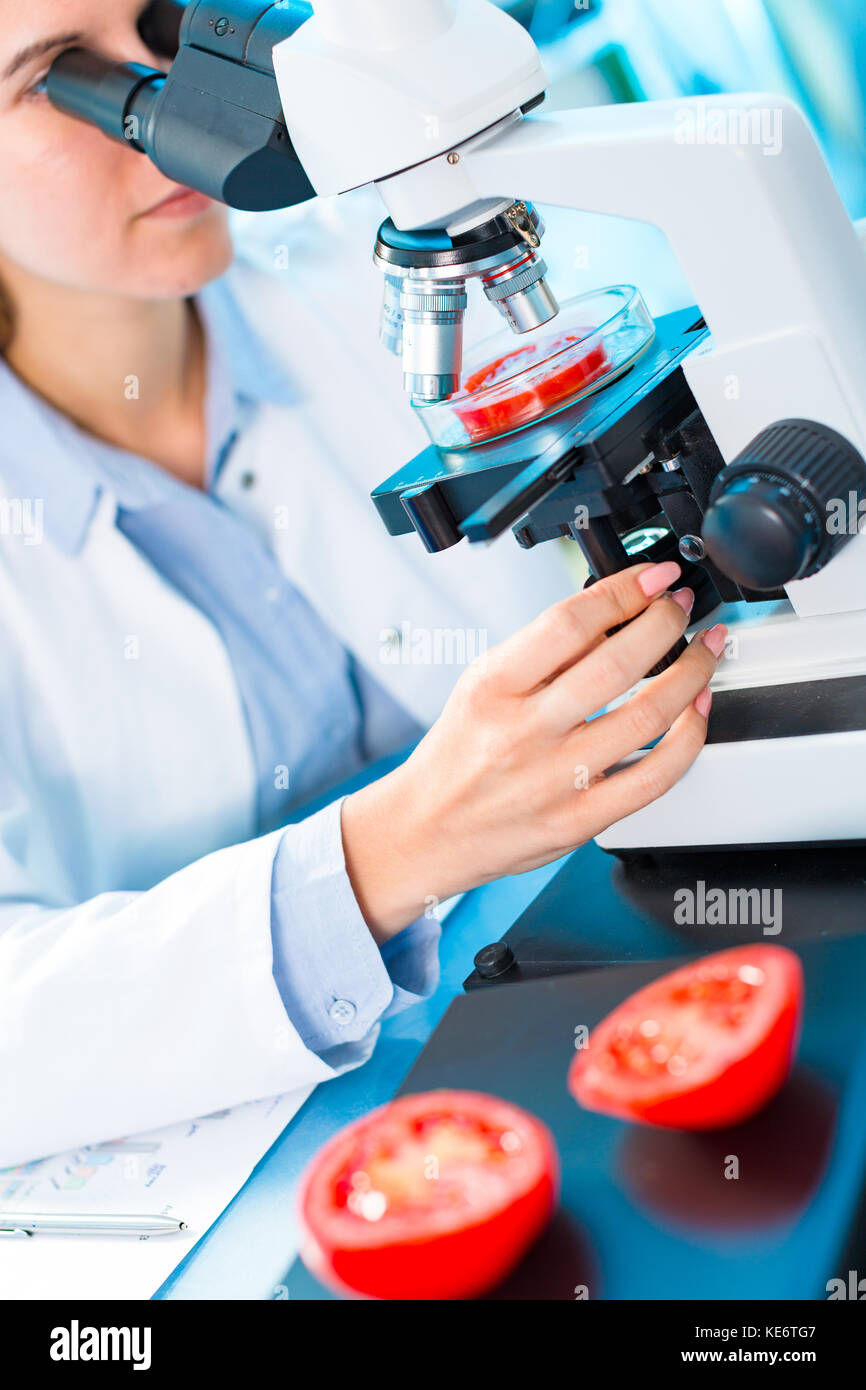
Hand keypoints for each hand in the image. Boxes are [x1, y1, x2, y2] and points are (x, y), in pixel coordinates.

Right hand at [342, 560, 725, 940]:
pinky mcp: (581, 819)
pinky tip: (697, 710)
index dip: (626, 590)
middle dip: (666, 622)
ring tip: (704, 650)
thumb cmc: (458, 754)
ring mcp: (556, 779)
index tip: (654, 576)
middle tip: (680, 606)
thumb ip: (543, 652)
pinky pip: (656, 776)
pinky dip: (690, 737)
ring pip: (649, 716)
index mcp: (493, 687)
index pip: (570, 622)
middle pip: (618, 663)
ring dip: (692, 672)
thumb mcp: (481, 684)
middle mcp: (524, 732)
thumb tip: (616, 611)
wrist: (430, 830)